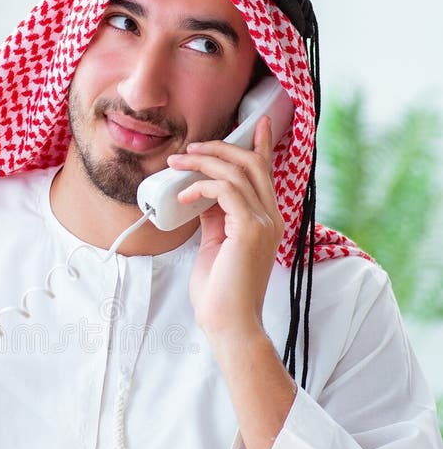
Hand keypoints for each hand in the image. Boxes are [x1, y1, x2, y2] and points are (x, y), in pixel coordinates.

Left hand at [172, 116, 283, 342]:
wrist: (230, 324)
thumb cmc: (220, 293)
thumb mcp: (215, 245)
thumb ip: (214, 218)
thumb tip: (201, 194)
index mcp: (265, 221)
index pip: (265, 173)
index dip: (261, 145)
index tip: (256, 124)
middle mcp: (270, 217)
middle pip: (252, 164)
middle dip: (220, 147)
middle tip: (189, 148)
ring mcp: (263, 223)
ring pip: (237, 171)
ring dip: (203, 162)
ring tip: (178, 163)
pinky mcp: (249, 230)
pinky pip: (226, 190)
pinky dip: (202, 186)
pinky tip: (184, 196)